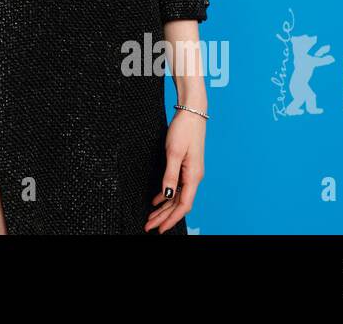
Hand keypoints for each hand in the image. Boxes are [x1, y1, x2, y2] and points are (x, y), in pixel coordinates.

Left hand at [145, 107, 204, 232]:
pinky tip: (156, 201)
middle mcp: (194, 177)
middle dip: (164, 217)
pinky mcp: (186, 167)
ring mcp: (190, 173)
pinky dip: (166, 196)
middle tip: (149, 227)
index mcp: (193, 176)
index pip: (183, 205)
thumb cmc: (183, 130)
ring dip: (164, 208)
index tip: (159, 229)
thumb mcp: (174, 152)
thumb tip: (166, 196)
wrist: (192, 113)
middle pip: (179, 204)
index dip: (171, 218)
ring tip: (150, 217)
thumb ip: (170, 175)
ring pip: (177, 197)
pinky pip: (176, 187)